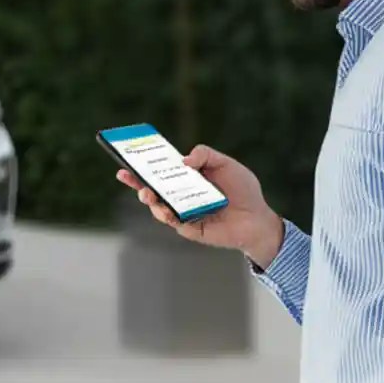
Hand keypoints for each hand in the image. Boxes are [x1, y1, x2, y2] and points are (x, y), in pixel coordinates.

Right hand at [115, 144, 284, 268]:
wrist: (258, 219)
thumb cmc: (243, 190)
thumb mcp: (226, 164)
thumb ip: (205, 154)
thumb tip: (183, 160)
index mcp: (186, 178)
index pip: (160, 170)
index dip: (143, 164)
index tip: (128, 157)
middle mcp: (180, 195)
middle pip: (151, 188)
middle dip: (136, 181)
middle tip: (126, 174)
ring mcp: (182, 212)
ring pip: (157, 206)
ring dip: (148, 198)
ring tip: (146, 193)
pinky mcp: (188, 228)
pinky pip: (173, 221)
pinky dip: (167, 214)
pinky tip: (167, 210)